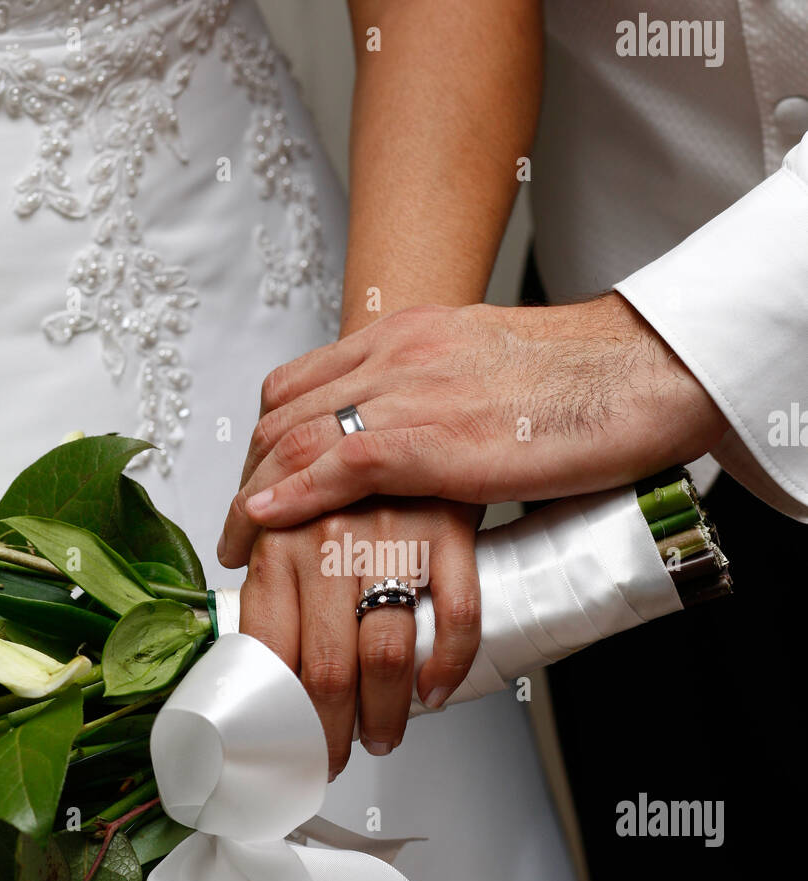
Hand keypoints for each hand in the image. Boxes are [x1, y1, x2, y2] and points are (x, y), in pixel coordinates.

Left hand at [217, 295, 727, 556]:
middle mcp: (396, 353)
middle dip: (247, 471)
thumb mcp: (490, 373)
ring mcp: (410, 392)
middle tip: (236, 523)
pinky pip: (336, 467)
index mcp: (409, 335)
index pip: (302, 382)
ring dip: (253, 495)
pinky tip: (264, 526)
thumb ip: (445, 398)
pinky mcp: (434, 438)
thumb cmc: (586, 380)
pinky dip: (290, 499)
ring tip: (239, 545)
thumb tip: (429, 446)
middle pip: (284, 412)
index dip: (267, 436)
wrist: (644, 369)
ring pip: (295, 438)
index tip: (256, 479)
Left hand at [238, 499, 480, 778]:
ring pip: (388, 654)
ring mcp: (391, 534)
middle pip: (328, 669)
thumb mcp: (290, 510)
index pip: (270, 654)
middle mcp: (329, 538)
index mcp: (279, 540)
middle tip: (331, 759)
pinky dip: (446, 667)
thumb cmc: (347, 471)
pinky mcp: (448, 528)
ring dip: (386, 716)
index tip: (283, 746)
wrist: (417, 402)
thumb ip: (265, 569)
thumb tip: (245, 643)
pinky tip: (434, 693)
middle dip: (329, 734)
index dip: (277, 717)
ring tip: (382, 737)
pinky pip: (455, 618)